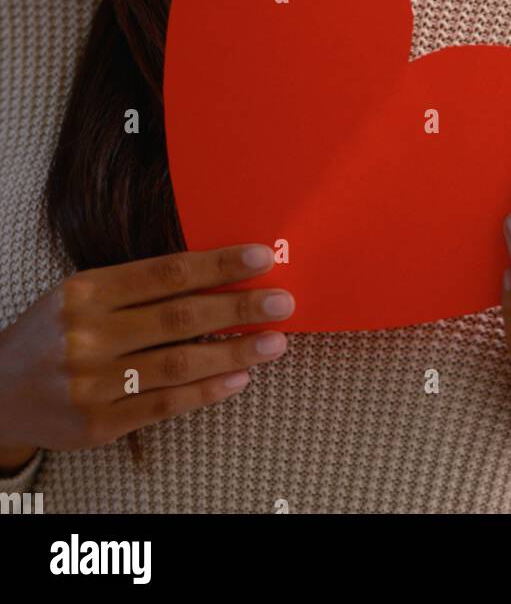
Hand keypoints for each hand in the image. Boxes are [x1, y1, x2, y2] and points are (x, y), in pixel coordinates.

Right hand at [0, 244, 293, 468]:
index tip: (263, 257)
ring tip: (274, 342)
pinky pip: (165, 405)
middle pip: (180, 318)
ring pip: (179, 365)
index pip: (166, 273)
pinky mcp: (97, 424)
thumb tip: (219, 277)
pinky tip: (239, 378)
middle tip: (283, 302)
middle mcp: (87, 335)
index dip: (219, 265)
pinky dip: (207, 392)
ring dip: (236, 353)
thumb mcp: (84, 292)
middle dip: (239, 308)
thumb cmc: (56, 330)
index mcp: (85, 290)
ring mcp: (91, 383)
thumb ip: (140, 286)